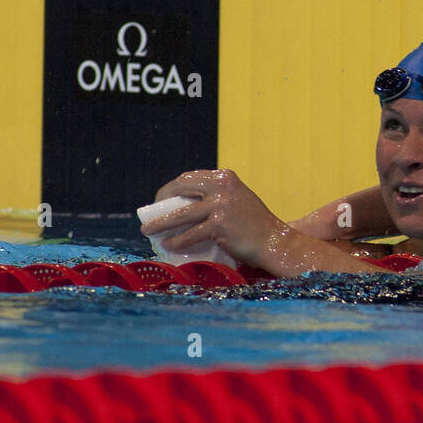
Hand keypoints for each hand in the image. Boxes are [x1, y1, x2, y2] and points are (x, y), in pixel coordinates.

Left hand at [142, 169, 283, 267]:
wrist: (274, 242)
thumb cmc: (255, 225)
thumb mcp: (237, 200)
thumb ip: (216, 196)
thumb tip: (182, 205)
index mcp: (225, 178)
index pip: (189, 178)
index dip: (170, 188)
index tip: (162, 200)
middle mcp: (222, 187)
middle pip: (180, 189)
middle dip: (161, 202)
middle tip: (151, 215)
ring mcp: (220, 205)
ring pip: (180, 215)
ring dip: (160, 224)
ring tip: (148, 230)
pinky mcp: (219, 225)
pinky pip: (190, 235)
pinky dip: (176, 241)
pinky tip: (168, 245)